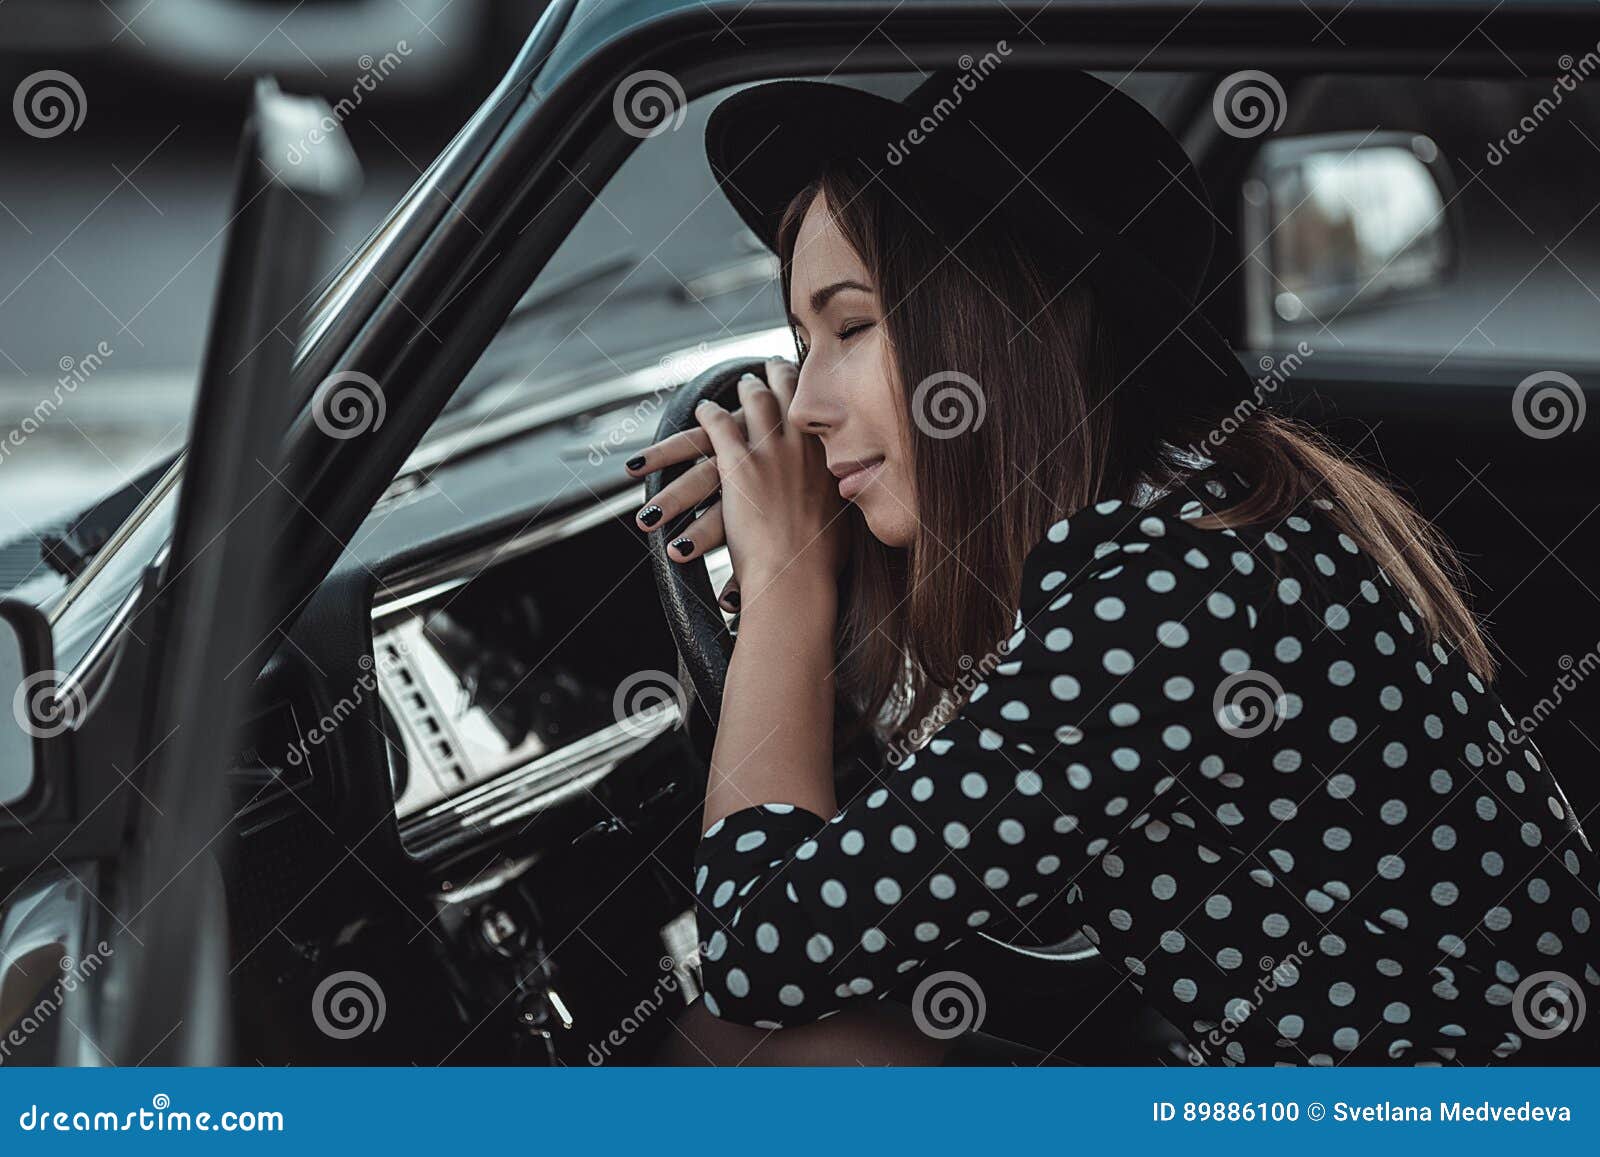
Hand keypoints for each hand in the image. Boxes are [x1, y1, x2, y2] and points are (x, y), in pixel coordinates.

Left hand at [627, 358, 845, 608]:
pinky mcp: (737, 464)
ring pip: (755, 403)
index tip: (805, 381)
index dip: (812, 395)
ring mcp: (770, 452)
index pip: (820, 416)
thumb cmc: (819, 561)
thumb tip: (848, 504)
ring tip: (739, 381)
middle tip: (771, 367)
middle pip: (792, 397)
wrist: (795, 575)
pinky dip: (709, 413)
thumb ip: (840, 505)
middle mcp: (803, 448)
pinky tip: (702, 408)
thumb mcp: (843, 526)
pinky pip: (719, 425)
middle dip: (781, 376)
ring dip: (746, 388)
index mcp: (829, 462)